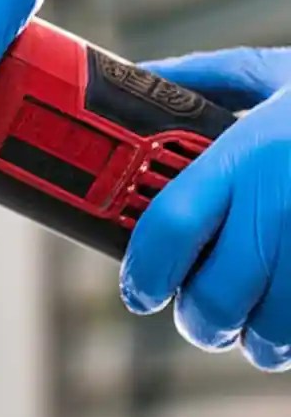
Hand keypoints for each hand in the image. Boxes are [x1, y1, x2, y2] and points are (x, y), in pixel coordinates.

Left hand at [123, 47, 290, 372]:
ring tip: (253, 327)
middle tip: (200, 317)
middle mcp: (286, 203)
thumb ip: (211, 79)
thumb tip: (148, 83)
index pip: (169, 230)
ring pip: (272, 332)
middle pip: (215, 297)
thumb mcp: (283, 75)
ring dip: (256, 340)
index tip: (140, 290)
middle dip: (200, 320)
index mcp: (251, 153)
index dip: (143, 272)